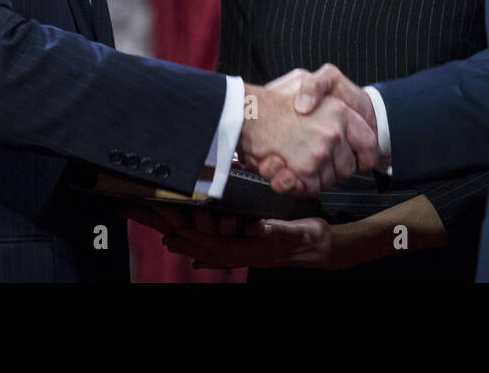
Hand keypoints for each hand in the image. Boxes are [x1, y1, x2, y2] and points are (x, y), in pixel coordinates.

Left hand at [163, 210, 333, 269]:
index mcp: (254, 248)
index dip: (197, 237)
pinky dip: (210, 259)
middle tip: (166, 238)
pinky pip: (225, 258)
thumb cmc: (311, 237)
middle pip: (211, 252)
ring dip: (195, 250)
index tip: (178, 229)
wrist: (323, 249)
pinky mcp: (253, 253)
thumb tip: (259, 227)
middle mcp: (248, 255)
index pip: (218, 244)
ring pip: (215, 256)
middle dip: (188, 244)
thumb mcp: (296, 230)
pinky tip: (200, 262)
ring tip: (175, 245)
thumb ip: (277, 229)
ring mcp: (250, 256)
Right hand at [239, 76, 377, 195]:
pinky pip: (311, 188)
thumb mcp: (304, 81)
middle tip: (314, 162)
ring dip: (315, 178)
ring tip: (297, 163)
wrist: (244, 112)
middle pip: (347, 167)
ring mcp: (320, 151)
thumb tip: (340, 125)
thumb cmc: (272, 100)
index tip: (360, 162)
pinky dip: (300, 185)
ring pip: (330, 180)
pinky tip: (288, 172)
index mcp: (340, 111)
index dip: (364, 156)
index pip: (368, 143)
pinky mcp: (305, 169)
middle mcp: (334, 131)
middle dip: (333, 170)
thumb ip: (326, 97)